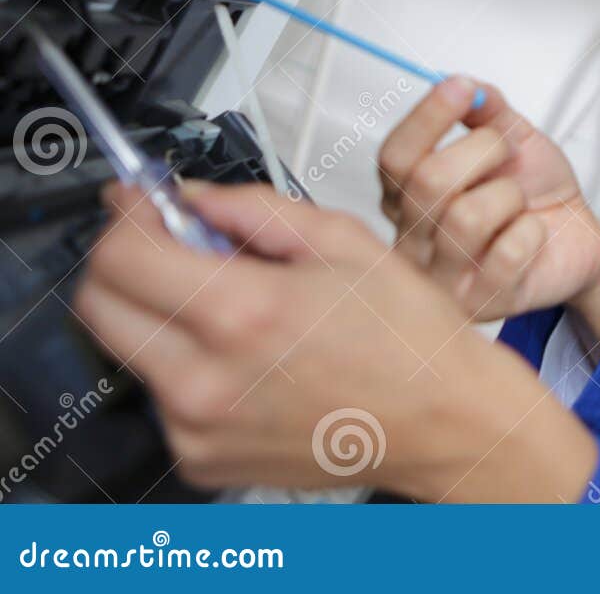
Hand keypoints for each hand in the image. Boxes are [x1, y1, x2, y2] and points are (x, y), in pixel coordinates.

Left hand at [75, 180, 597, 500]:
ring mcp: (198, 428)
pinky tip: (251, 356)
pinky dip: (189, 365)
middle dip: (123, 261)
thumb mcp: (344, 240)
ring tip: (236, 307)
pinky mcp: (203, 459)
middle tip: (171, 244)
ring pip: (130, 351)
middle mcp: (207, 380)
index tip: (140, 201)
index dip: (126, 214)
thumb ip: (253, 208)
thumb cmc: (410, 338)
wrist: (444, 419)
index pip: (122, 256)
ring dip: (161, 314)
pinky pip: (163, 396)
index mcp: (244, 313)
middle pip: (97, 307)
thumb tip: (192, 198)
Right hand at [377, 77, 599, 340]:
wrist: (577, 234)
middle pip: (427, 182)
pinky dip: (531, 233)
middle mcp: (411, 238)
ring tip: (518, 204)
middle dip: (484, 152)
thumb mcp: (512, 137)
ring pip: (467, 218)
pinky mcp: (480, 306)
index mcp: (405, 194)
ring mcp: (441, 278)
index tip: (461, 89)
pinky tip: (530, 236)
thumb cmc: (535, 189)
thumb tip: (463, 85)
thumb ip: (486, 109)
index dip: (427, 117)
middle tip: (507, 153)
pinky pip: (507, 253)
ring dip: (510, 197)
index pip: (394, 155)